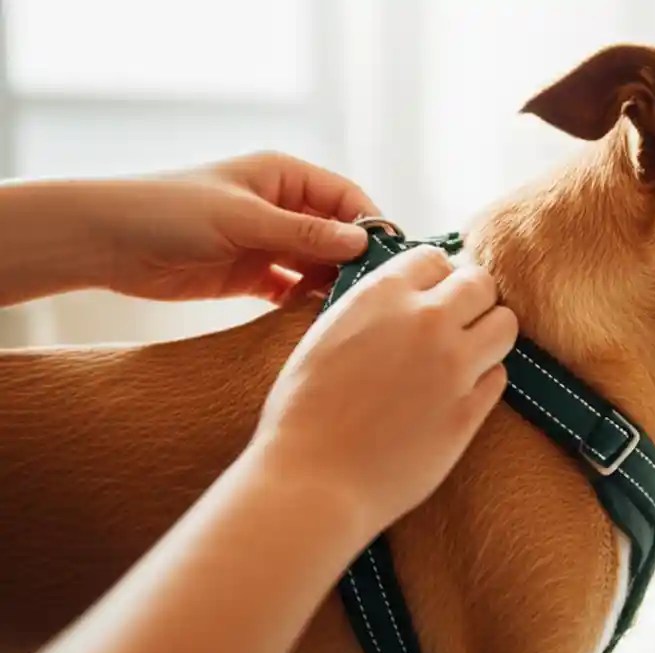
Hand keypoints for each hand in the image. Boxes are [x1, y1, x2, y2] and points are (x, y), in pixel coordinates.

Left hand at [90, 151, 378, 302]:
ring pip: (317, 265)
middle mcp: (280, 208)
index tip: (393, 255)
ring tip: (349, 310)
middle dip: (356, 259)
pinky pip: (292, 290)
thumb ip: (304, 232)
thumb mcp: (244, 218)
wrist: (107, 242)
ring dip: (332, 285)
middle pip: (336, 233)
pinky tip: (317, 321)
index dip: (371, 222)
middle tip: (376, 292)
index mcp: (283, 176)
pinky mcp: (251, 276)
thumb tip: (362, 241)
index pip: (345, 196)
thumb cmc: (170, 211)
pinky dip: (305, 304)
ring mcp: (267, 243)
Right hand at [247, 247, 517, 533]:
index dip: (434, 276)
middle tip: (457, 321)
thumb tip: (401, 297)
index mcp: (382, 295)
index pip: (434, 258)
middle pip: (481, 283)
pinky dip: (484, 379)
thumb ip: (370, 308)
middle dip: (471, 297)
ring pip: (504, 325)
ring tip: (468, 352)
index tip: (429, 295)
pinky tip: (459, 393)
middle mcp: (426, 321)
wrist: (313, 482)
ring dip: (489, 334)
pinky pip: (499, 377)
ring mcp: (454, 366)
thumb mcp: (326, 335)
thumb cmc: (302, 414)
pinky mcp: (470, 410)